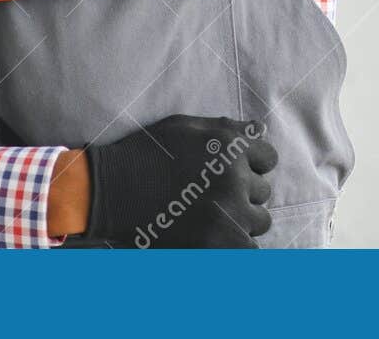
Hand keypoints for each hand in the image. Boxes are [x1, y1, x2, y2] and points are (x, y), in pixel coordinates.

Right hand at [83, 114, 277, 247]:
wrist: (109, 192)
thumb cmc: (146, 154)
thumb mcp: (185, 128)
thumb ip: (227, 128)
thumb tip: (260, 132)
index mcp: (229, 145)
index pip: (268, 158)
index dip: (251, 166)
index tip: (232, 174)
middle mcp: (234, 176)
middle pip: (261, 191)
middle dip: (242, 194)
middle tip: (211, 198)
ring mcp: (227, 212)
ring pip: (259, 220)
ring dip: (241, 220)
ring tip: (210, 219)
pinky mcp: (217, 243)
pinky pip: (248, 249)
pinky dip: (235, 246)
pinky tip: (214, 239)